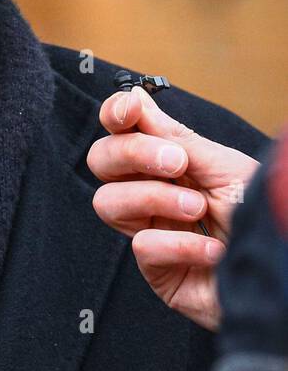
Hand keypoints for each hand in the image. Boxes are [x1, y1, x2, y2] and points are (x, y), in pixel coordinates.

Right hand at [88, 84, 258, 330]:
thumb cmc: (265, 217)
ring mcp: (152, 232)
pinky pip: (143, 246)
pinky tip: (212, 250)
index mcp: (169, 166)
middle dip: (132, 154)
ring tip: (199, 209)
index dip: (115, 115)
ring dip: (155, 199)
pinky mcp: (158, 272)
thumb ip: (175, 137)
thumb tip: (136, 98)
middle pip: (101, 160)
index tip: (129, 111)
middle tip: (176, 162)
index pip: (122, 133)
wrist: (283, 268)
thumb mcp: (224, 168)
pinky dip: (180, 244)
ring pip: (107, 202)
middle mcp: (153, 196)